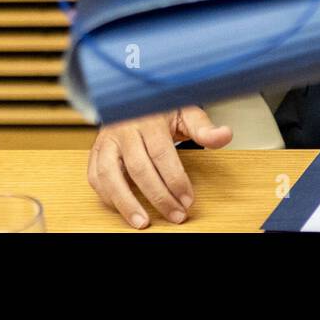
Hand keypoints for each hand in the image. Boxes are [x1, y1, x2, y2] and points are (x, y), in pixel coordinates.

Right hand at [87, 105, 231, 228]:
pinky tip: (124, 208)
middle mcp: (124, 129)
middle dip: (158, 196)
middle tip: (176, 215)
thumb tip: (224, 136)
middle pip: (138, 168)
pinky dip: (106, 196)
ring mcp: (106, 140)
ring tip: (142, 222)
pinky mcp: (96, 151)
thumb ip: (204, 127)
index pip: (161, 153)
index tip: (188, 199)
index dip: (175, 179)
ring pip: (109, 175)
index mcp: (148, 118)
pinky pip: (95, 176)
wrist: (134, 96)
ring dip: (125, 203)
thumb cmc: (161, 107)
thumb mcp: (186, 111)